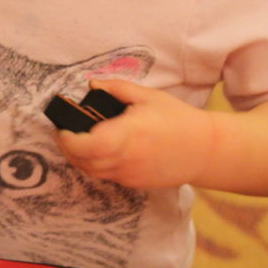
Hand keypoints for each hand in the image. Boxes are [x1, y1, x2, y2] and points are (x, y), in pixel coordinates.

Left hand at [51, 79, 216, 189]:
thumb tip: (91, 84)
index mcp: (127, 134)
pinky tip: (99, 151)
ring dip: (79, 158)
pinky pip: (107, 176)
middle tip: (64, 132)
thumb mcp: (148, 96)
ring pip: (91, 172)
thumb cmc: (178, 119)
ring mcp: (129, 174)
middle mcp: (125, 158)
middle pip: (82, 161)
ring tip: (78, 141)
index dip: (67, 139)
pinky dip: (96, 165)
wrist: (205, 150)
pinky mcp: (134, 183)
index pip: (85, 145)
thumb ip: (117, 89)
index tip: (62, 128)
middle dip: (67, 148)